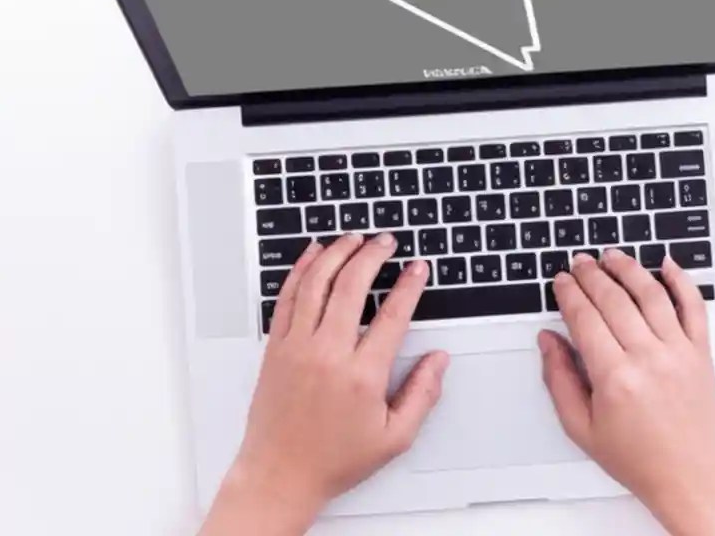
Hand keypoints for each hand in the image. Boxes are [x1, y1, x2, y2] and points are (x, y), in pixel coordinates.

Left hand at [200, 233, 448, 535]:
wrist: (279, 475)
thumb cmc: (333, 460)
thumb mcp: (394, 438)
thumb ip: (422, 395)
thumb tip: (438, 361)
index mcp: (361, 376)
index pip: (392, 315)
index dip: (409, 285)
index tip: (417, 268)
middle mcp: (327, 354)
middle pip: (351, 286)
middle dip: (372, 255)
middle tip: (386, 242)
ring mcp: (296, 348)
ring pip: (316, 284)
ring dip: (336, 253)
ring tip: (353, 238)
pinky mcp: (275, 349)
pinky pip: (287, 298)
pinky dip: (300, 271)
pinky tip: (312, 255)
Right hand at [539, 250, 714, 535]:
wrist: (690, 476)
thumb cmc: (639, 459)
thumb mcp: (582, 428)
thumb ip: (560, 380)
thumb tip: (548, 342)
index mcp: (615, 378)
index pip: (585, 319)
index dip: (569, 294)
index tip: (561, 281)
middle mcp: (648, 358)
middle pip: (614, 299)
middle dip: (592, 275)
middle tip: (579, 263)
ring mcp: (678, 352)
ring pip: (652, 294)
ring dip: (629, 269)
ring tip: (612, 257)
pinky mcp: (701, 353)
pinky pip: (694, 306)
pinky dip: (682, 281)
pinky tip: (668, 264)